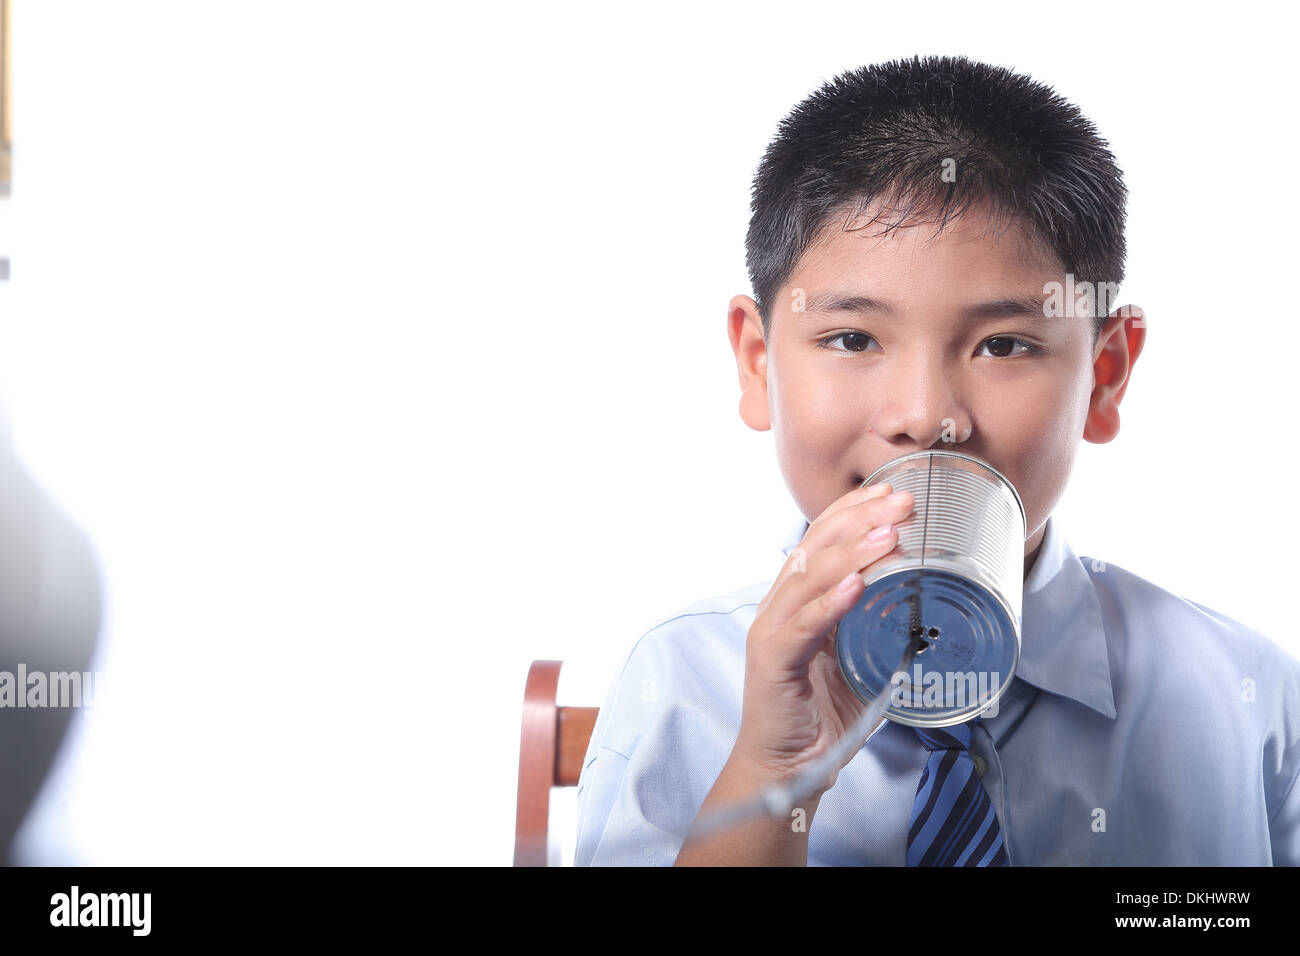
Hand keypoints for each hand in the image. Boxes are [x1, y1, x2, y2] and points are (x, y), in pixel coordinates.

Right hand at [730, 481, 914, 799]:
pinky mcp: (771, 663)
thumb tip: (923, 600)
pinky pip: (801, 627)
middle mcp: (779, 607)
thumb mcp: (855, 659)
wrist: (785, 769)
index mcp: (797, 600)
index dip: (853, 511)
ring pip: (808, 579)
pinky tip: (855, 586)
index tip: (891, 491)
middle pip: (815, 548)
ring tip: (887, 536)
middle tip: (902, 501)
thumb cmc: (820, 714)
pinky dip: (828, 604)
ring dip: (851, 554)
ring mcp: (771, 632)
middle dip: (860, 519)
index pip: (821, 540)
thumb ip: (875, 626)